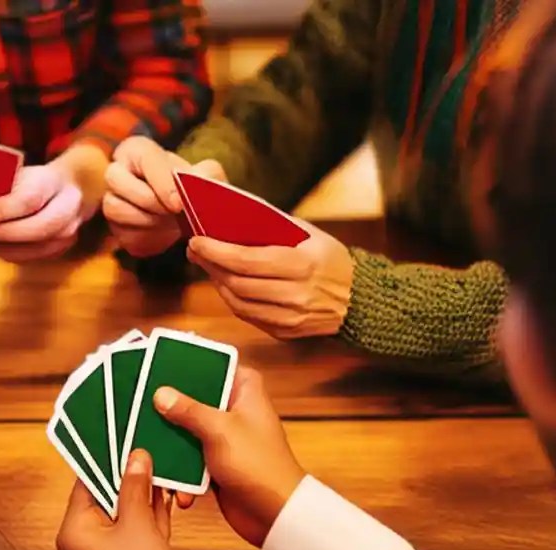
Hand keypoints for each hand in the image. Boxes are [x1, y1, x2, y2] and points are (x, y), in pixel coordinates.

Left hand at [0, 146, 104, 262]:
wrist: (75, 185)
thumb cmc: (37, 178)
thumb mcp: (22, 171)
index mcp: (54, 180)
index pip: (29, 198)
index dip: (0, 209)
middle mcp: (69, 205)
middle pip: (40, 227)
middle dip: (6, 232)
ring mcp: (71, 228)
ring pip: (41, 246)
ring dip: (9, 245)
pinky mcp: (66, 245)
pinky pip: (40, 256)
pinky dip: (17, 253)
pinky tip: (1, 245)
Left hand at [56, 450, 187, 549]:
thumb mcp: (139, 523)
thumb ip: (134, 487)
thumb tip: (135, 457)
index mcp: (74, 533)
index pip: (85, 486)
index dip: (105, 462)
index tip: (120, 441)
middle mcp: (81, 545)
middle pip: (104, 500)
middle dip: (128, 480)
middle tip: (145, 453)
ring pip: (120, 517)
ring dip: (140, 498)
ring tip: (159, 471)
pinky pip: (130, 535)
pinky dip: (145, 521)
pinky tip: (163, 500)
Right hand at [103, 136, 224, 257]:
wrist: (185, 216)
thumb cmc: (192, 187)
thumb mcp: (206, 173)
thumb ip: (208, 172)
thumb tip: (200, 178)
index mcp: (138, 150)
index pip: (145, 158)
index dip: (162, 182)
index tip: (179, 203)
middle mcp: (117, 171)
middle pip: (116, 179)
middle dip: (149, 200)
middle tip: (174, 212)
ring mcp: (111, 199)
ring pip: (114, 209)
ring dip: (147, 220)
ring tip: (170, 223)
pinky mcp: (115, 228)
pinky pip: (122, 234)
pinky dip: (147, 239)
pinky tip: (163, 234)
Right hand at [153, 367, 304, 546]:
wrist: (275, 514)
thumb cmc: (259, 465)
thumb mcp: (220, 430)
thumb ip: (188, 410)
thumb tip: (161, 394)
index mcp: (244, 389)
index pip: (212, 364)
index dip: (186, 363)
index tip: (155, 363)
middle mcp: (234, 407)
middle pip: (193, 397)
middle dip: (168, 406)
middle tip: (138, 404)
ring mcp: (223, 435)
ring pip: (186, 428)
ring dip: (169, 443)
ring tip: (147, 447)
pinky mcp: (215, 460)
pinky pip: (188, 457)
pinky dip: (179, 470)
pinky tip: (172, 485)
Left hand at [187, 224, 354, 339]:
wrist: (358, 299)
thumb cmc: (331, 260)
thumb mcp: (310, 235)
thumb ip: (274, 226)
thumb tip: (235, 211)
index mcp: (302, 265)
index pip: (247, 260)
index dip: (217, 251)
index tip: (198, 241)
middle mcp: (295, 294)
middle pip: (237, 282)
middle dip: (211, 265)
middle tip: (197, 250)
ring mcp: (289, 318)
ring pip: (238, 302)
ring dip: (218, 282)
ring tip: (209, 265)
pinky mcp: (284, 332)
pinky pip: (248, 316)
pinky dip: (232, 299)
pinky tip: (227, 284)